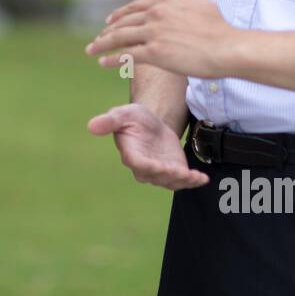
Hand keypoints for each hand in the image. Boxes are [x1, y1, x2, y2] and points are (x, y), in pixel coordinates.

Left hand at [85, 0, 238, 78]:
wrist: (227, 48)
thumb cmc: (219, 28)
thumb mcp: (202, 2)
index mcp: (165, 2)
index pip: (135, 7)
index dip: (119, 14)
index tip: (109, 21)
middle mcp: (155, 15)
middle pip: (123, 22)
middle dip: (107, 31)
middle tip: (97, 39)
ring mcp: (153, 33)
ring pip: (120, 37)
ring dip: (102, 44)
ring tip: (92, 50)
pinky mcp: (154, 53)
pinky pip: (126, 55)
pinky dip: (112, 59)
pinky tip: (103, 63)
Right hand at [87, 103, 208, 189]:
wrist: (152, 123)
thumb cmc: (134, 118)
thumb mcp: (123, 114)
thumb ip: (110, 121)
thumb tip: (91, 126)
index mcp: (130, 153)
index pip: (137, 163)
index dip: (148, 166)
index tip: (159, 165)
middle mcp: (144, 167)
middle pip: (155, 176)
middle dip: (168, 175)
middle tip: (180, 171)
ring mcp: (159, 172)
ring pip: (170, 181)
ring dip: (183, 180)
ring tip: (194, 176)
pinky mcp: (173, 171)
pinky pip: (182, 181)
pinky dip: (193, 181)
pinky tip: (203, 178)